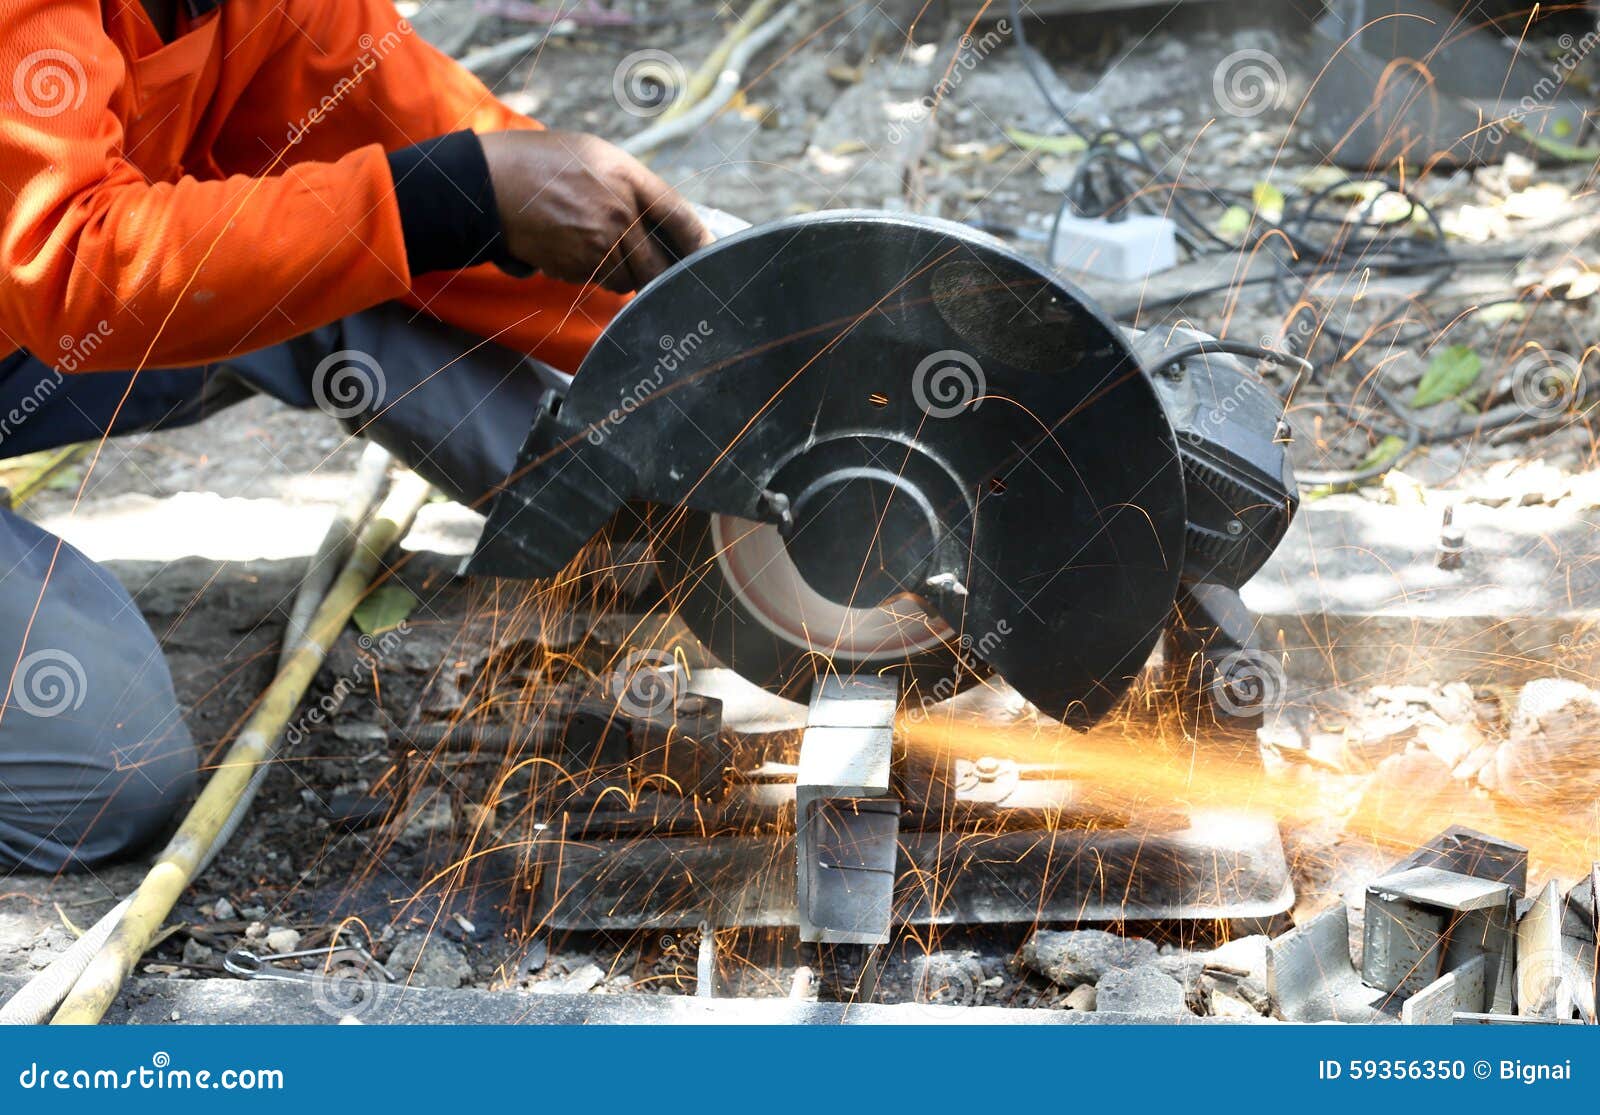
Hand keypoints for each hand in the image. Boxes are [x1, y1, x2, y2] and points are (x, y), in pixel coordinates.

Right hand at [478, 130, 710, 292]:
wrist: (490, 184)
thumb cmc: (543, 164)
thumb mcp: (596, 157)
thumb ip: (632, 187)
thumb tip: (664, 224)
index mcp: (628, 177)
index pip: (680, 217)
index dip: (701, 243)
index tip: (712, 258)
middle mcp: (620, 211)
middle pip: (659, 263)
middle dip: (660, 273)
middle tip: (657, 272)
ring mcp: (599, 242)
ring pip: (630, 280)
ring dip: (624, 275)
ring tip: (598, 248)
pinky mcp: (578, 265)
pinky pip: (602, 283)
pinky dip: (596, 277)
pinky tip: (574, 251)